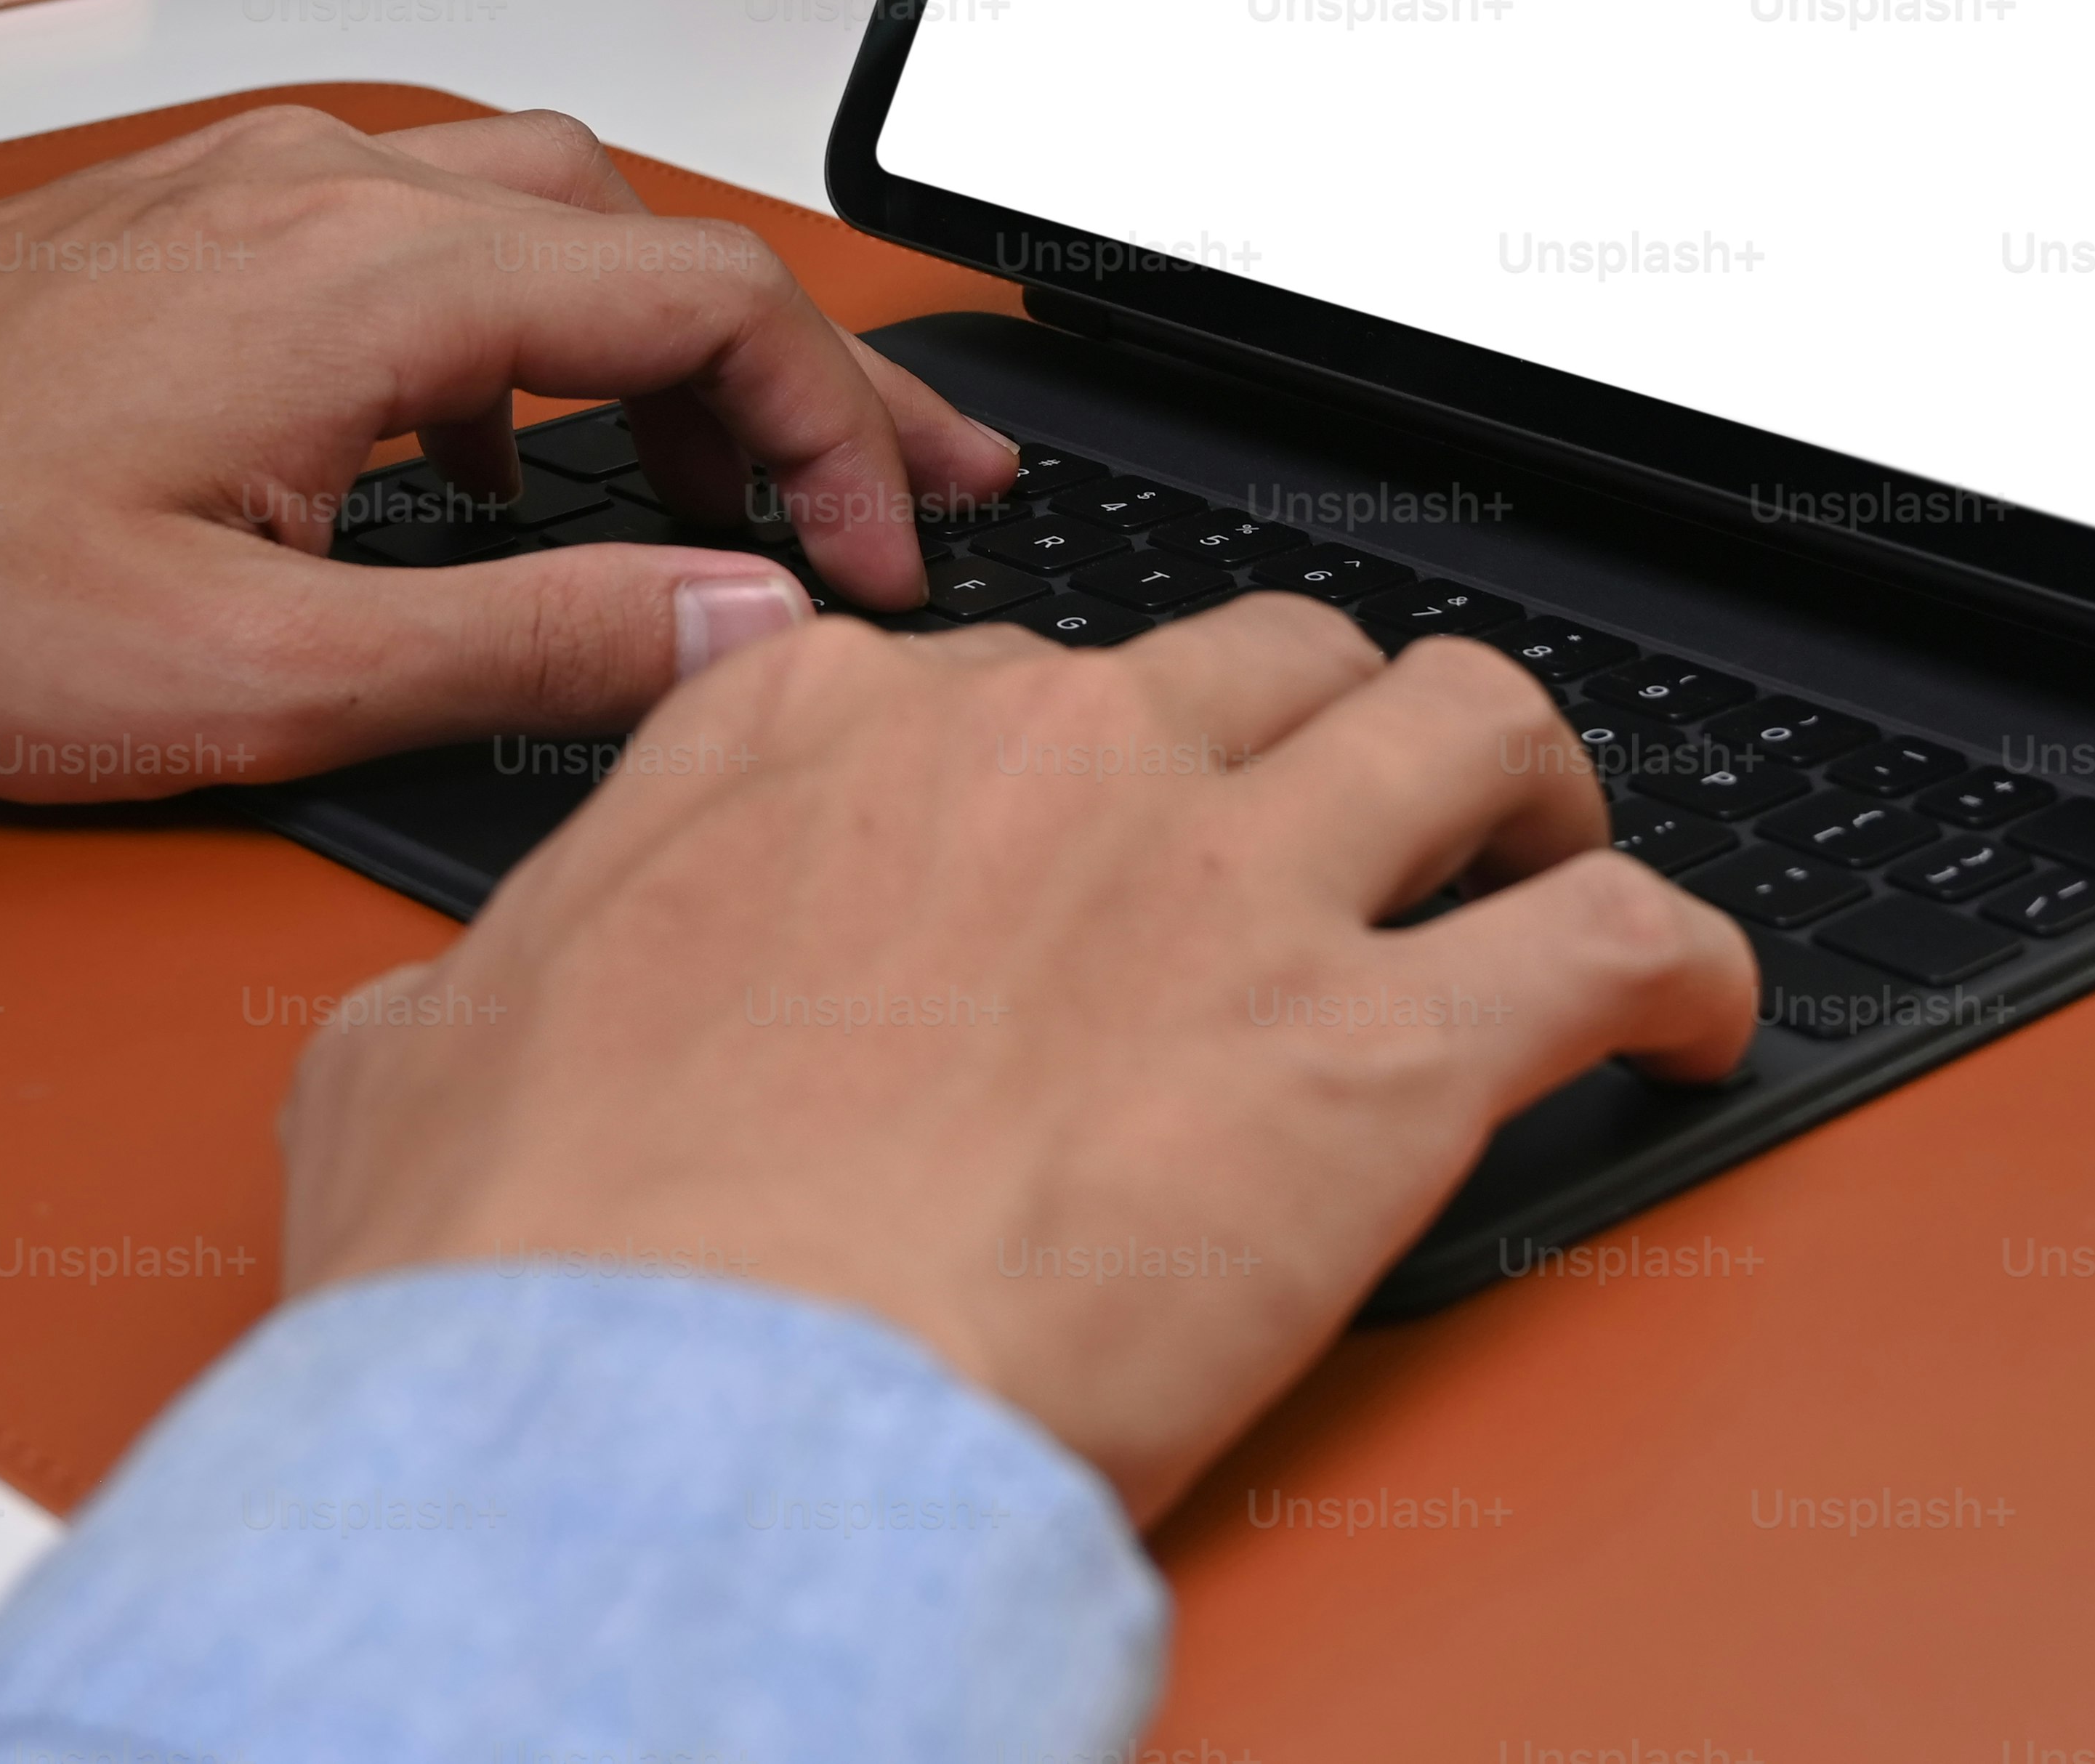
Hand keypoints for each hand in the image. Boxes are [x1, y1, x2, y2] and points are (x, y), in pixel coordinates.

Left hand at [0, 103, 1014, 784]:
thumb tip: (731, 630)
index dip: (840, 437)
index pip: (712, 305)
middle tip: (885, 508)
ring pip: (538, 214)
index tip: (880, 566)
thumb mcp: (245, 677)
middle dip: (790, 377)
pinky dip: (518, 334)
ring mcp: (244, 196)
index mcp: (371, 283)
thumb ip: (520, 643)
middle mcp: (323, 193)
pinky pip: (418, 236)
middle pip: (648, 236)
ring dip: (655, 346)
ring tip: (710, 500)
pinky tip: (485, 467)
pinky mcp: (178, 229)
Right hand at [273, 599, 1762, 1518]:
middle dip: (1303, 731)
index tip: (1076, 828)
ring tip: (1537, 841)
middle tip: (1328, 825)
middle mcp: (1041, 758)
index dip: (1053, 760)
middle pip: (1251, 662)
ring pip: (1456, 721)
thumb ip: (487, 980)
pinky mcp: (1374, 1059)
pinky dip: (1678, 957)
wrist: (663, 1431)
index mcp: (813, 736)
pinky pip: (1607, 941)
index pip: (989, 670)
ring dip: (1515, 773)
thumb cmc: (541, 1285)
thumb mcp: (409, 1065)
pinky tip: (1685, 1004)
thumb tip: (480, 1000)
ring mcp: (1222, 889)